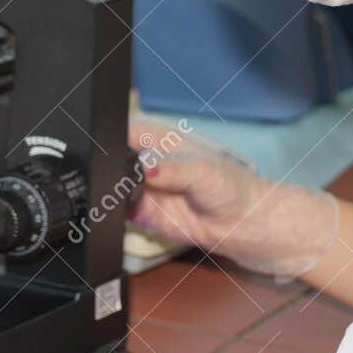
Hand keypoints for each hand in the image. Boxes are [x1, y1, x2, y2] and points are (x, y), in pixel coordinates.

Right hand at [128, 118, 339, 276]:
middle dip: (111, 166)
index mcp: (158, 138)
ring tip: (136, 193)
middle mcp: (145, 161)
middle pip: (112, 158)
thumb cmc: (230, 186)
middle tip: (128, 176)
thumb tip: (148, 167)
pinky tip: (131, 209)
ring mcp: (140, 188)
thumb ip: (173, 168)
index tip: (113, 148)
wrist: (241, 222)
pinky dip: (116, 212)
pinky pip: (118, 211)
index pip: (124, 129)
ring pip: (111, 186)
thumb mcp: (203, 171)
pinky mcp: (140, 213)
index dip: (113, 136)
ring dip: (112, 191)